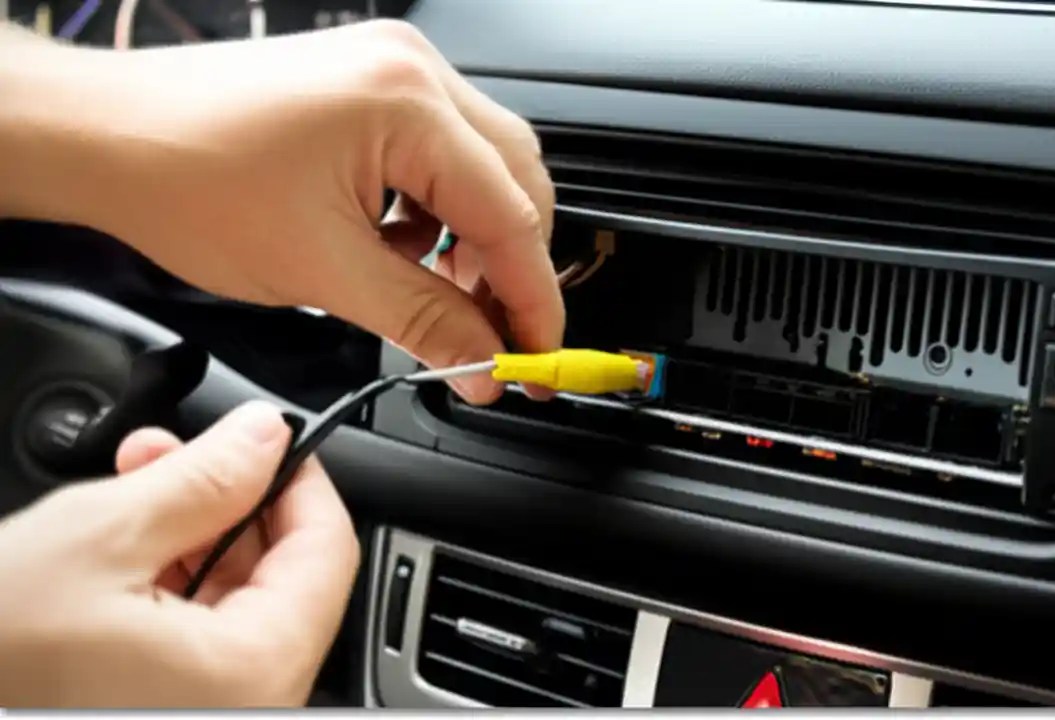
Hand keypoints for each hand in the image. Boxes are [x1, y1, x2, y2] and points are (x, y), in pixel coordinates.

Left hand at [0, 20, 561, 403]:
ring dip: (472, 239)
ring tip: (434, 294)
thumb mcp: (321, 271)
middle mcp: (412, 71)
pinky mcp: (370, 86)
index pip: (510, 217)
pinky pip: (439, 153)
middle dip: (509, 267)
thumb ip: (423, 320)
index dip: (533, 299)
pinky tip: (398, 248)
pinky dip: (434, 211)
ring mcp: (393, 71)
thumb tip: (483, 359)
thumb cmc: (184, 176)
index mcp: (407, 104)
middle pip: (515, 182)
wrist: (107, 136)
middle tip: (495, 336)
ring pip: (482, 168)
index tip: (538, 355)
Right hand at [0, 401, 358, 706]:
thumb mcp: (96, 541)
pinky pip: (197, 638)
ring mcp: (207, 711)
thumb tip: (263, 436)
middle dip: (227, 500)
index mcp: (253, 673)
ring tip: (129, 488)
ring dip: (191, 534)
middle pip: (283, 576)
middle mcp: (246, 705)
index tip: (266, 438)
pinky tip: (120, 546)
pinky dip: (167, 584)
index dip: (299, 480)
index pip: (330, 552)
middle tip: (171, 453)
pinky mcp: (164, 709)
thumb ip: (201, 479)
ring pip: (235, 603)